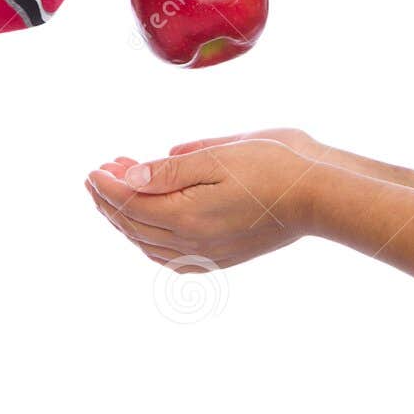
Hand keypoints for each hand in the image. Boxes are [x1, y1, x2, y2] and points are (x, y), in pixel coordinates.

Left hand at [85, 130, 319, 268]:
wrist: (319, 196)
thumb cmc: (274, 164)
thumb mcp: (217, 155)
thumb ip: (170, 171)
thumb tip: (130, 178)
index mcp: (187, 216)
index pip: (131, 202)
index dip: (107, 185)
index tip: (93, 168)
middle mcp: (192, 243)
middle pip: (134, 225)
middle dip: (110, 200)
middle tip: (97, 176)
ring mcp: (207, 254)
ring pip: (149, 242)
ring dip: (127, 219)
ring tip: (117, 194)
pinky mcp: (222, 257)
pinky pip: (170, 256)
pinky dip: (149, 240)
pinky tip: (148, 228)